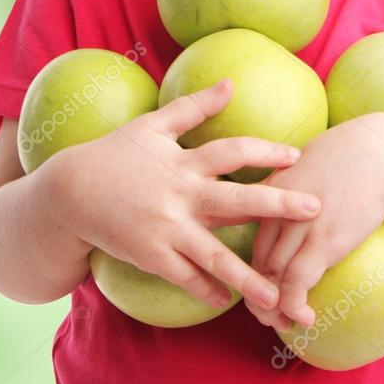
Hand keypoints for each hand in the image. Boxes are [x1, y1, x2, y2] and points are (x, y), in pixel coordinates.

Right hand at [51, 79, 322, 312]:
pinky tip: (227, 301)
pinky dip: (205, 289)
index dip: (264, 152)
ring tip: (276, 295)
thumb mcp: (153, 125)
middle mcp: (180, 195)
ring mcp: (165, 229)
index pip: (231, 152)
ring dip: (247, 275)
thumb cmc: (114, 154)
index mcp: (183, 161)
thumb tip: (230, 83)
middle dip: (276, 205)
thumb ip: (194, 107)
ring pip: (213, 254)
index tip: (296, 156)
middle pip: (235, 202)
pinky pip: (184, 276)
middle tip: (314, 210)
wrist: (69, 193)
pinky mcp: (150, 255)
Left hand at [245, 116, 383, 330]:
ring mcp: (300, 226)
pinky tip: (304, 317)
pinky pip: (297, 283)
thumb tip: (293, 203)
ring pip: (272, 278)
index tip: (266, 290)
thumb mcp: (309, 162)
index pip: (254, 240)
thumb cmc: (351, 154)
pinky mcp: (324, 241)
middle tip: (271, 317)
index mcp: (272, 190)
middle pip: (258, 263)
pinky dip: (293, 306)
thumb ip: (293, 184)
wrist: (381, 151)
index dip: (255, 270)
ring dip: (274, 309)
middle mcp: (278, 209)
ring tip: (284, 325)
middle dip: (260, 297)